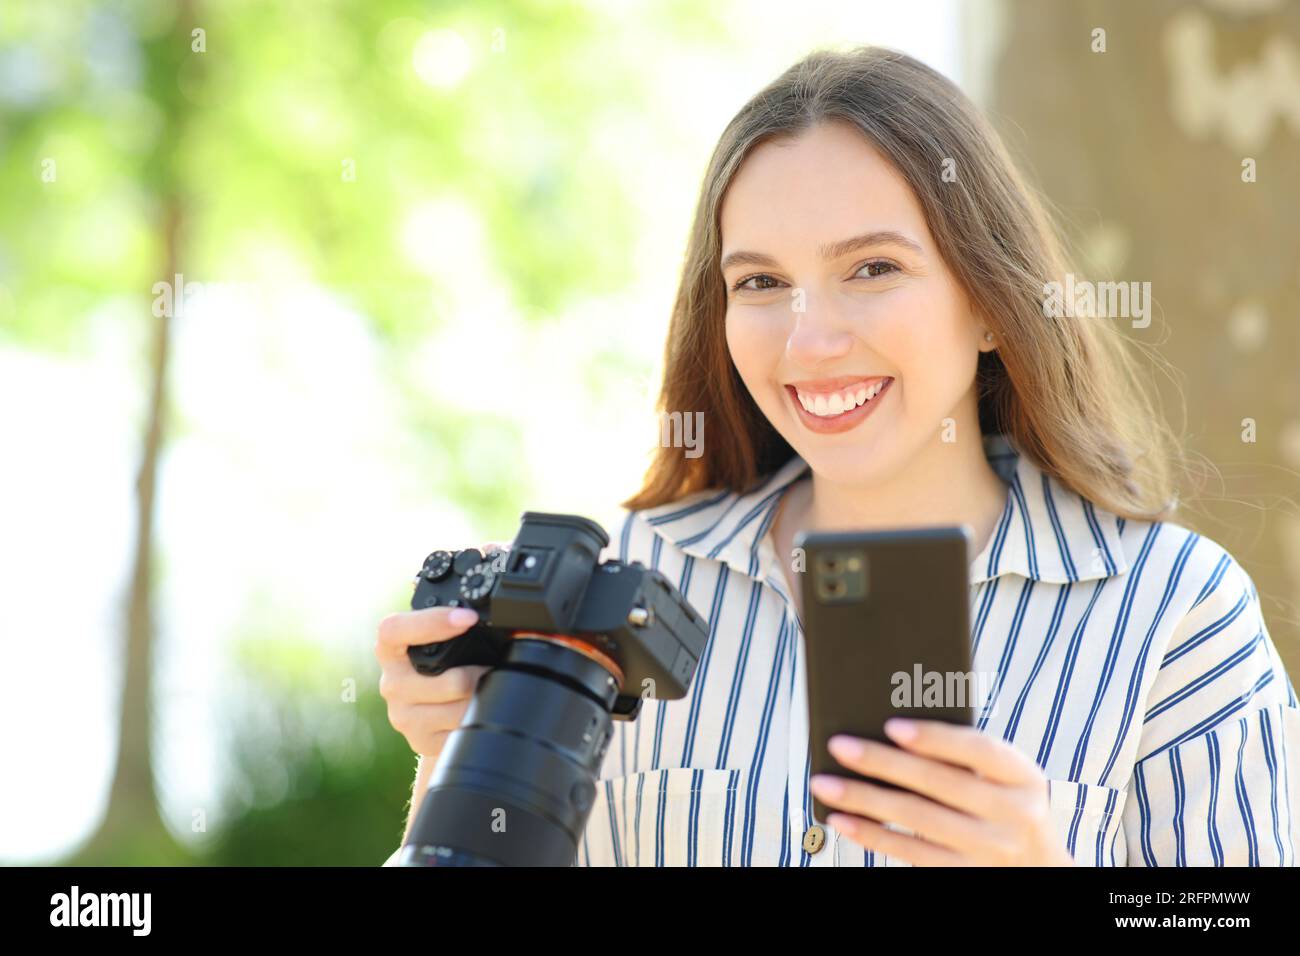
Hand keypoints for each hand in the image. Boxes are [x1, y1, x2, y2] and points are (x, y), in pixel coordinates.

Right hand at [374, 541, 509, 757]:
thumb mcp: (451, 629)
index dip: (431, 623)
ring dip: (484, 697)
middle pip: (446, 680)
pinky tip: (479, 711)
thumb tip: (492, 549)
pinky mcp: (419, 743)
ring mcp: (403, 715)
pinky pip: (459, 732)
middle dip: (480, 673)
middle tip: (498, 665)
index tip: (469, 617)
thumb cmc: (451, 661)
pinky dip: (477, 720)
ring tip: (493, 686)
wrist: (441, 716)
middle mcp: (391, 681)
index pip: (395, 630)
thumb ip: (465, 593)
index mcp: (393, 646)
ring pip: (458, 708)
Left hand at [809, 718, 1074, 865]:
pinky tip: (842, 819)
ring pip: (916, 819)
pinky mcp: (964, 874)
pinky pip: (910, 852)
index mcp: (1023, 776)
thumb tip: (889, 732)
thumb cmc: (1002, 804)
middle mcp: (1013, 814)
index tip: (891, 725)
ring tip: (824, 784)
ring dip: (864, 800)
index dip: (935, 738)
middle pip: (938, 783)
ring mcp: (990, 849)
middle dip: (882, 762)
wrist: (1037, 869)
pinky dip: (871, 834)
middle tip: (839, 746)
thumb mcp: (1002, 776)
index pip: (978, 750)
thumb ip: (961, 754)